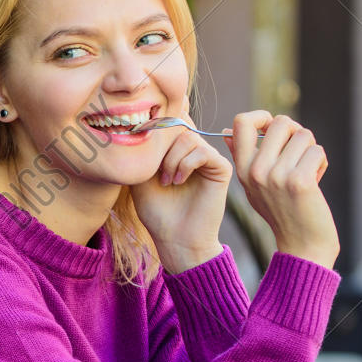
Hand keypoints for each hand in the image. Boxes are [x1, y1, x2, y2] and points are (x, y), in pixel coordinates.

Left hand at [129, 115, 233, 272]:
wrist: (175, 239)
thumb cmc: (156, 211)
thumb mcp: (140, 175)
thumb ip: (144, 149)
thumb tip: (143, 122)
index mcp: (177, 151)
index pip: (168, 124)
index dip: (155, 133)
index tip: (146, 158)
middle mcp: (194, 151)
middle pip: (178, 127)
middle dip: (162, 149)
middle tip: (158, 175)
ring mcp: (209, 159)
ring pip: (188, 137)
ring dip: (172, 159)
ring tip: (167, 182)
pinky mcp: (221, 168)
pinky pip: (203, 151)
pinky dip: (186, 164)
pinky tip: (178, 181)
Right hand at [226, 111, 338, 269]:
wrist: (302, 245)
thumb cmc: (281, 213)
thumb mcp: (253, 186)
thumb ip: (242, 158)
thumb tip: (228, 132)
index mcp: (242, 170)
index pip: (242, 122)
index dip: (262, 116)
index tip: (273, 128)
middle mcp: (256, 171)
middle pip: (280, 122)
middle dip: (295, 133)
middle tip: (298, 153)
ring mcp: (276, 177)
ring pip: (303, 135)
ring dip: (311, 150)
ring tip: (306, 172)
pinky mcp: (299, 182)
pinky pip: (316, 151)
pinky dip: (321, 162)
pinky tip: (316, 180)